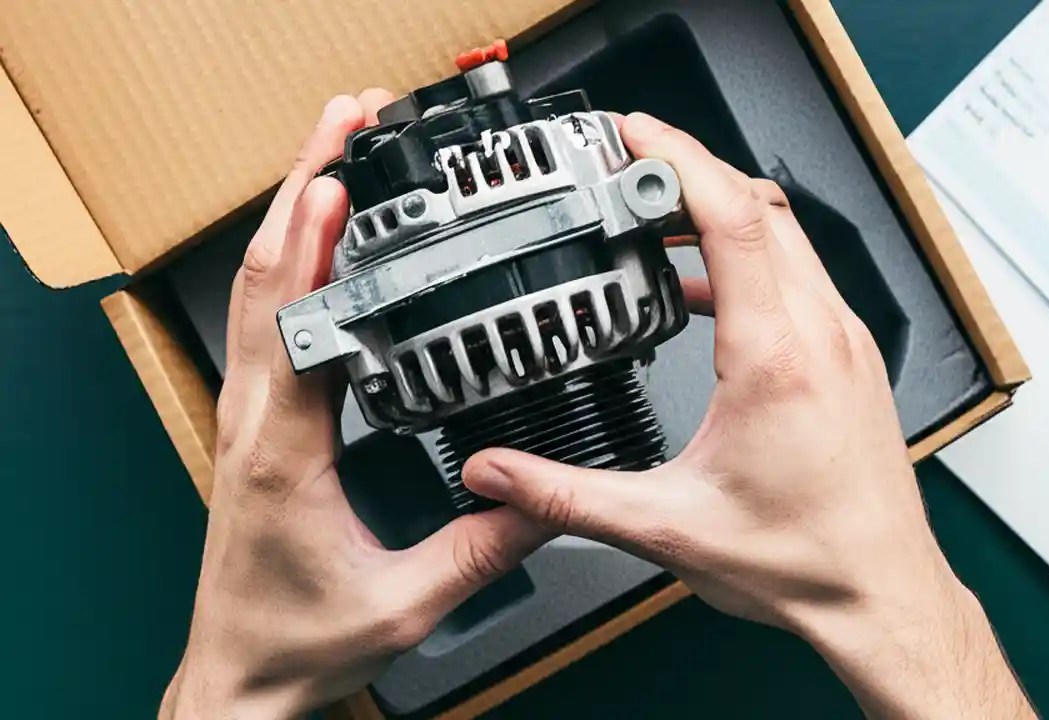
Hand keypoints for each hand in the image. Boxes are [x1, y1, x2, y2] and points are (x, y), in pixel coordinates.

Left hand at [160, 93, 547, 718]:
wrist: (239, 673)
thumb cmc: (298, 641)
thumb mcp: (408, 602)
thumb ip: (487, 546)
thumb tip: (548, 494)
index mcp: (284, 454)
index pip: (296, 324)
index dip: (314, 244)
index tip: (342, 182)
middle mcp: (255, 423)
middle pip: (264, 277)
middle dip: (300, 187)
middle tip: (344, 127)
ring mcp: (248, 418)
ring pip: (255, 292)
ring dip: (287, 214)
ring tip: (332, 156)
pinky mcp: (258, 425)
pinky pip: (265, 323)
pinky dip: (288, 263)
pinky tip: (315, 243)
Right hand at [463, 113, 1033, 717]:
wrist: (881, 595)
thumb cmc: (805, 562)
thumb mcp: (666, 526)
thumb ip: (566, 496)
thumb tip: (499, 474)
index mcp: (776, 357)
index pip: (733, 217)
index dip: (678, 160)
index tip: (635, 135)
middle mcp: (821, 335)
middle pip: (760, 207)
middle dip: (690, 171)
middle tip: (629, 166)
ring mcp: (842, 342)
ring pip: (786, 236)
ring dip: (722, 212)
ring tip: (655, 217)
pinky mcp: (848, 360)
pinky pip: (797, 276)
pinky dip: (747, 258)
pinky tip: (702, 292)